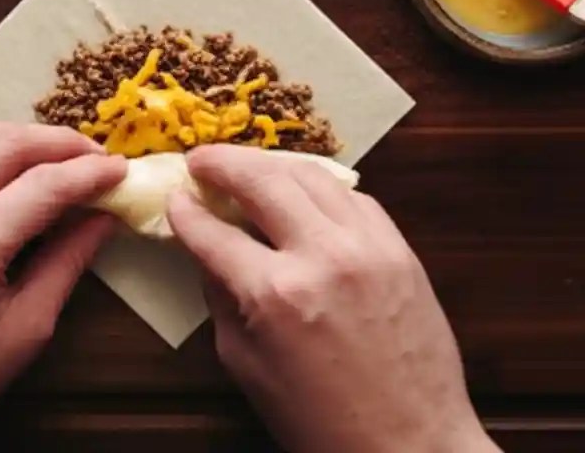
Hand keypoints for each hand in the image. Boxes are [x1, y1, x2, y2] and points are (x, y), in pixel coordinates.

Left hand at [0, 121, 126, 452]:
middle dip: (57, 142)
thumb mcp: (24, 330)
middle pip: (4, 142)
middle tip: (92, 156)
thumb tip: (103, 218)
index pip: (44, 185)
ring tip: (51, 156)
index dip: (90, 172)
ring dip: (15, 137)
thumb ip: (66, 262)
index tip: (119, 170)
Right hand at [168, 145, 497, 452]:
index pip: (214, 231)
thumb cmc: (321, 422)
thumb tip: (208, 251)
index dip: (185, 212)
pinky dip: (321, 189)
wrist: (411, 445)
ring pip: (311, 174)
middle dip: (222, 162)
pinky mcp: (401, 249)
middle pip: (261, 179)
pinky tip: (303, 196)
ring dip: (272, 165)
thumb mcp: (248, 366)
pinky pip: (354, 198)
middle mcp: (323, 257)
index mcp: (276, 294)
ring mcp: (368, 247)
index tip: (173, 199)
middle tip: (200, 160)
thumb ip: (224, 300)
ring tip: (247, 169)